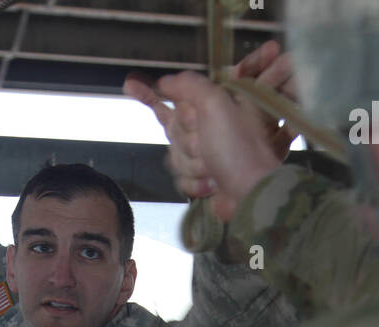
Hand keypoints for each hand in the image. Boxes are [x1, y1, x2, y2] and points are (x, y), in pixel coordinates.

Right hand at [124, 41, 296, 223]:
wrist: (249, 192)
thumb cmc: (238, 147)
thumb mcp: (215, 103)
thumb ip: (188, 85)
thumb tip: (163, 81)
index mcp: (212, 105)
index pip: (174, 95)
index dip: (150, 93)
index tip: (128, 85)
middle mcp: (208, 126)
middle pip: (172, 129)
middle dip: (186, 140)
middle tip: (206, 144)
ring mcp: (205, 153)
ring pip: (174, 156)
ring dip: (192, 165)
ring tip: (214, 168)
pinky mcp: (202, 178)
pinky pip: (180, 178)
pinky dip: (195, 183)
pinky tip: (212, 184)